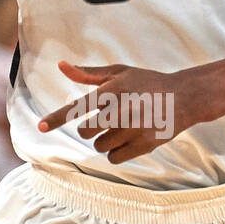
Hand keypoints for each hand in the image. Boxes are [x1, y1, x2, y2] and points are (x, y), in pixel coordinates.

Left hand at [37, 61, 209, 163]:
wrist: (184, 97)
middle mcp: (123, 110)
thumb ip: (88, 73)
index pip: (79, 107)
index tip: (40, 127)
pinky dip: (116, 152)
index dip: (57, 118)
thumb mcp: (119, 72)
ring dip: (105, 140)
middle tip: (105, 121)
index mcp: (113, 90)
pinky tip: (128, 139)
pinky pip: (115, 158)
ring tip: (122, 127)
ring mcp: (134, 129)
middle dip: (89, 129)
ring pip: (101, 146)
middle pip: (86, 132)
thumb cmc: (147, 82)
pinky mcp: (144, 145)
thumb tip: (61, 65)